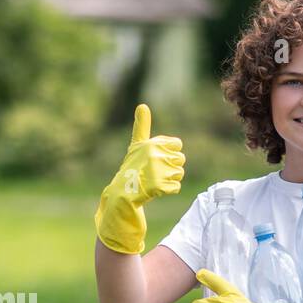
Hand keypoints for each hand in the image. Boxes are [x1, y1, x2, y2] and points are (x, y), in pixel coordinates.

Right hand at [94, 104, 184, 254]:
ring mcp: (156, 171)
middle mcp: (154, 155)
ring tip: (154, 182)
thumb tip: (142, 105)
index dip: (169, 154)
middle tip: (155, 174)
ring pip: (179, 173)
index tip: (157, 160)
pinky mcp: (158, 186)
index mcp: (151, 144)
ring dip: (170, 180)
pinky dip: (168, 191)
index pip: (177, 145)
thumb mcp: (136, 147)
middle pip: (180, 160)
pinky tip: (156, 191)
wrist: (121, 196)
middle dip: (171, 168)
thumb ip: (141, 127)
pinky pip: (176, 187)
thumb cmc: (131, 170)